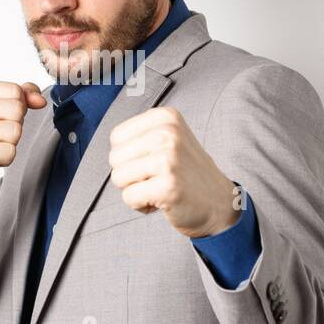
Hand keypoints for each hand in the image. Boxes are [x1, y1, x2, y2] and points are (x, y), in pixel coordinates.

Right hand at [0, 80, 45, 210]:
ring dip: (10, 143)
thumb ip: (23, 96)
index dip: (18, 106)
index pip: (14, 90)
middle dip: (15, 125)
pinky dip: (6, 158)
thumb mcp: (1, 109)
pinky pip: (10, 151)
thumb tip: (40, 100)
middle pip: (16, 108)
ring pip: (15, 130)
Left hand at [106, 106, 241, 238]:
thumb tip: (104, 141)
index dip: (128, 156)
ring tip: (158, 188)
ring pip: (118, 178)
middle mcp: (168, 133)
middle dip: (129, 175)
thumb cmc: (186, 173)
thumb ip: (140, 134)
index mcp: (166, 117)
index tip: (152, 162)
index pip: (117, 137)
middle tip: (156, 178)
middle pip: (114, 157)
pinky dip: (140, 205)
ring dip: (134, 190)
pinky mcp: (168, 186)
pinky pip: (129, 197)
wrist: (219, 202)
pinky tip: (161, 201)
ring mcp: (169, 159)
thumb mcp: (170, 139)